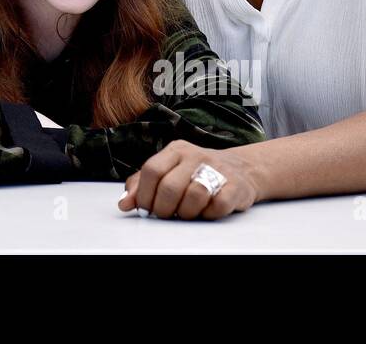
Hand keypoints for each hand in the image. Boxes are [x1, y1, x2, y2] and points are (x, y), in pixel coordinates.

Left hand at [118, 140, 259, 219]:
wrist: (241, 169)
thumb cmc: (196, 173)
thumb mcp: (168, 171)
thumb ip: (141, 184)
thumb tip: (124, 203)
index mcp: (175, 150)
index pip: (151, 169)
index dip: (144, 194)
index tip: (146, 209)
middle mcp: (195, 155)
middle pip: (169, 186)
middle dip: (163, 208)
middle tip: (166, 214)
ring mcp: (218, 169)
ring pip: (194, 195)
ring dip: (186, 212)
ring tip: (187, 212)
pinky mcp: (236, 186)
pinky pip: (218, 205)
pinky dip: (209, 214)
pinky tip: (207, 211)